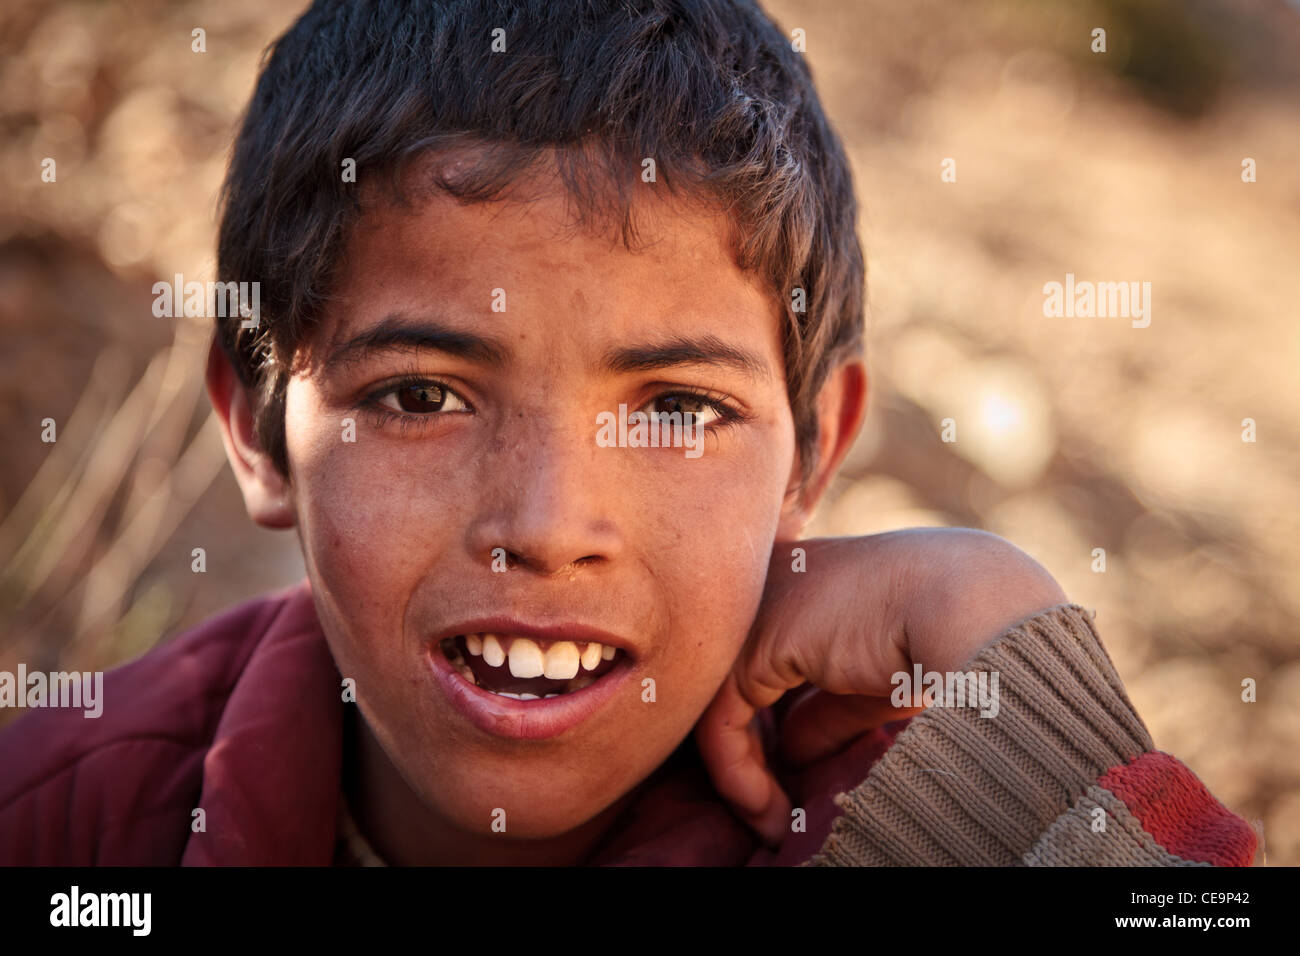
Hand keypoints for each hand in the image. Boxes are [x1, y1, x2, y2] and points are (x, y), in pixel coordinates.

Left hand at [694, 528, 1068, 845]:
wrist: (974, 610)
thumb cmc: (948, 637)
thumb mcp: (878, 679)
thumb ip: (831, 709)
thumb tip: (794, 751)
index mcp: (809, 579)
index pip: (771, 659)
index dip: (776, 726)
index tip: (794, 779)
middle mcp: (773, 586)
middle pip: (742, 682)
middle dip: (754, 749)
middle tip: (775, 807)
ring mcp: (758, 609)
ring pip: (724, 706)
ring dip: (745, 775)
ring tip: (773, 823)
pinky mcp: (754, 646)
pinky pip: (722, 725)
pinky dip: (739, 778)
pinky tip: (768, 813)